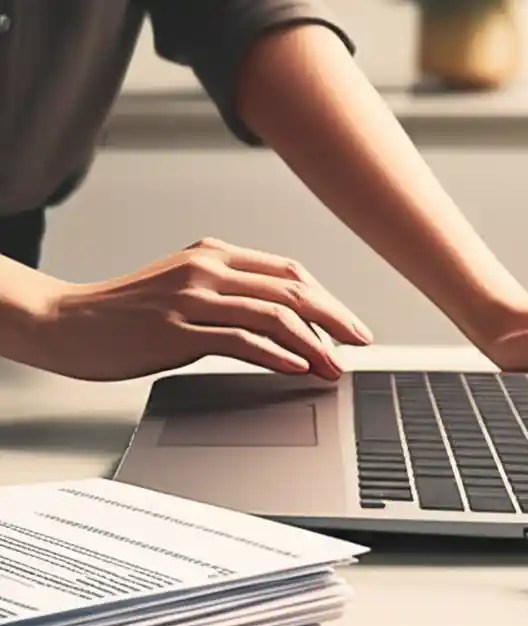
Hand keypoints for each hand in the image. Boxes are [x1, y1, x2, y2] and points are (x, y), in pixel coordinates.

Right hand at [31, 238, 372, 381]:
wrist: (67, 323)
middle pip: (290, 290)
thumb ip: (233, 298)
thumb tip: (290, 329)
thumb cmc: (129, 313)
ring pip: (272, 315)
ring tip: (334, 367)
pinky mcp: (177, 329)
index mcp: (213, 254)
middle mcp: (207, 269)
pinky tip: (298, 367)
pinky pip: (240, 339)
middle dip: (334, 319)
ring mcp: (192, 297)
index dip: (327, 299)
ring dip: (313, 344)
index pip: (288, 272)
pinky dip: (276, 354)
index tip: (350, 326)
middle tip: (359, 344)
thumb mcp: (186, 291)